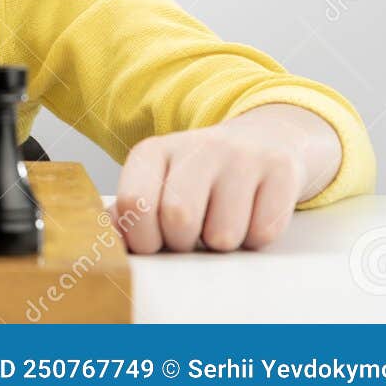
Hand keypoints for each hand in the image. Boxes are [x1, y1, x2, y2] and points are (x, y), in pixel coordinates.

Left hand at [110, 104, 342, 252]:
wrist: (263, 141)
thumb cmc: (197, 178)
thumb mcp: (156, 185)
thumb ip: (128, 213)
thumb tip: (105, 242)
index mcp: (153, 152)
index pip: (132, 202)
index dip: (143, 238)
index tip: (156, 241)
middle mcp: (195, 146)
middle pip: (178, 218)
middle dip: (184, 243)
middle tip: (192, 235)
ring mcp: (240, 155)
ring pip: (223, 234)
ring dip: (222, 245)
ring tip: (221, 223)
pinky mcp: (280, 169)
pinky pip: (263, 232)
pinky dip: (255, 238)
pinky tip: (251, 215)